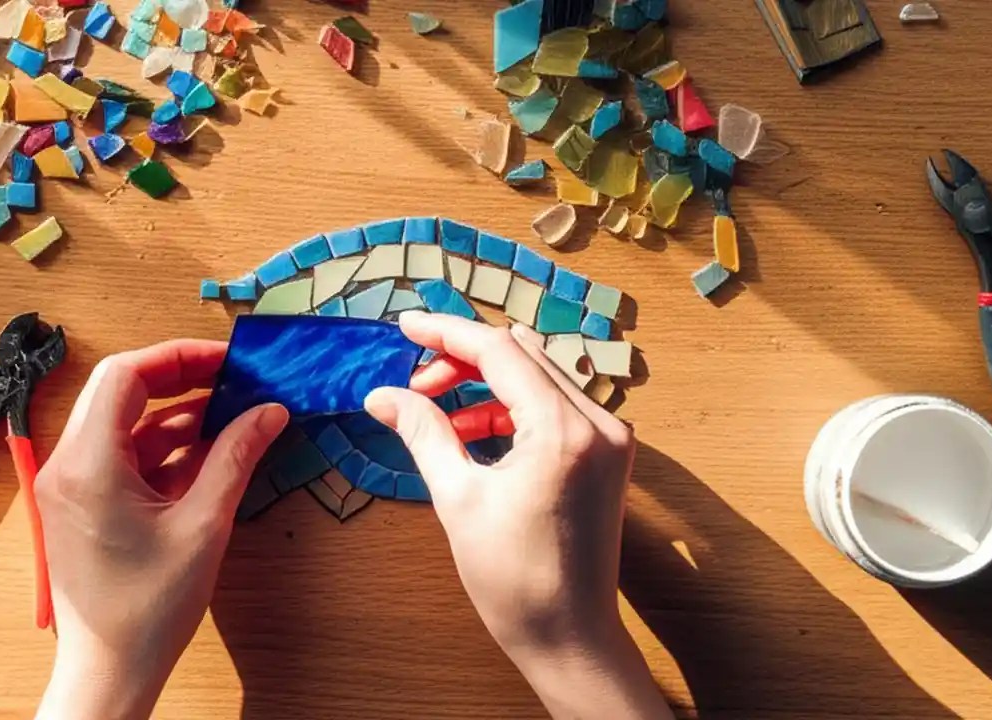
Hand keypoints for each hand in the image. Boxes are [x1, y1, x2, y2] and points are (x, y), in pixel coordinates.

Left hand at [34, 340, 287, 719]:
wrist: (109, 673)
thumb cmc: (148, 611)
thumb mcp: (204, 526)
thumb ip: (236, 458)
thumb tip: (269, 412)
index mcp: (87, 466)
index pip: (125, 376)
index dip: (179, 357)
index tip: (227, 361)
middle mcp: (68, 467)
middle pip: (122, 393)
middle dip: (181, 380)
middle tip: (234, 379)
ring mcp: (72, 486)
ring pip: (126, 425)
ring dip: (178, 415)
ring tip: (234, 415)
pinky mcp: (84, 505)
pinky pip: (125, 457)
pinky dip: (166, 449)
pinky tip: (211, 453)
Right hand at [365, 313, 670, 719]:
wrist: (570, 637)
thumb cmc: (516, 582)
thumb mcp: (458, 500)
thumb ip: (423, 434)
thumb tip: (382, 396)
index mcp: (563, 432)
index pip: (500, 351)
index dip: (447, 333)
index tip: (406, 326)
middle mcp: (598, 424)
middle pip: (522, 357)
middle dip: (464, 360)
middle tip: (416, 381)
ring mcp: (610, 438)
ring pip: (540, 377)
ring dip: (486, 383)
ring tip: (437, 411)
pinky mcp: (607, 454)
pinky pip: (555, 406)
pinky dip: (512, 408)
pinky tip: (473, 431)